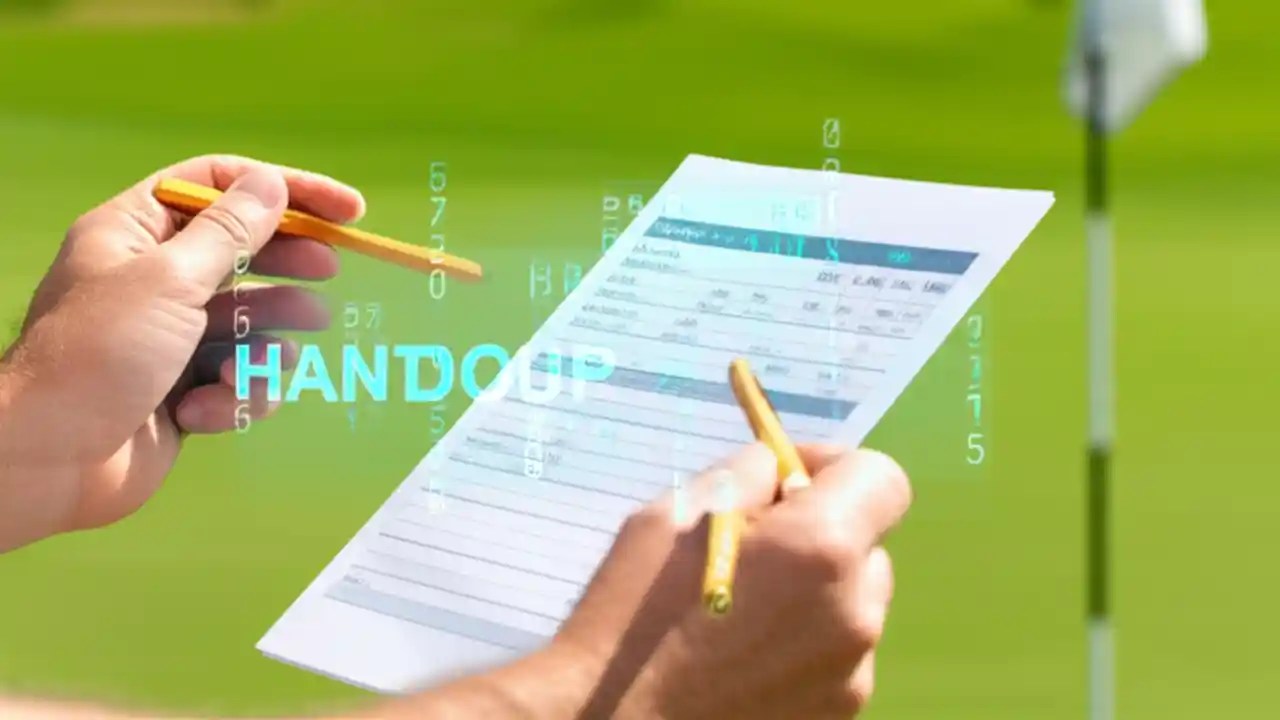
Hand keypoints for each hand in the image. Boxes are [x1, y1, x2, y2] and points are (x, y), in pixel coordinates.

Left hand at [0, 155, 364, 550]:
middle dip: (287, 265)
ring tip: (276, 357)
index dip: (285, 189)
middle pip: (243, 252)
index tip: (345, 210)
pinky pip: (236, 379)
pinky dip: (232, 395)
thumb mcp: (169, 280)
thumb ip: (229, 232)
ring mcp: (171, 337)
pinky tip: (205, 409)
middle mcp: (154, 278)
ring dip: (267, 342)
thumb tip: (270, 185)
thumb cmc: (99, 354)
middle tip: (328, 271)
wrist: (48, 459)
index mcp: (137, 233)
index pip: (219, 185)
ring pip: (250, 323)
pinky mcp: (184, 390)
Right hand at [552, 442, 911, 719]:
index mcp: (821, 549)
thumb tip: (778, 472)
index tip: (784, 483)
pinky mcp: (838, 717)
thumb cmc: (633, 615)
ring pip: (852, 607)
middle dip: (821, 536)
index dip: (833, 468)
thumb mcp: (676, 514)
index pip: (882, 478)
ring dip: (815, 596)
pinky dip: (804, 647)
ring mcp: (854, 676)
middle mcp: (856, 614)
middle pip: (869, 548)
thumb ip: (744, 476)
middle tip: (752, 552)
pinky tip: (745, 659)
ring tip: (743, 614)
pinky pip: (837, 658)